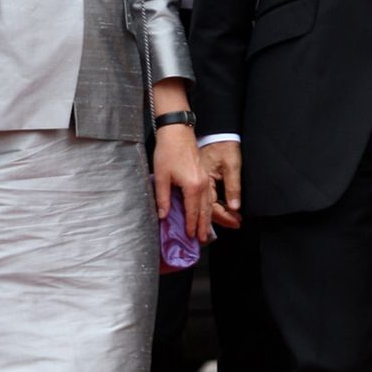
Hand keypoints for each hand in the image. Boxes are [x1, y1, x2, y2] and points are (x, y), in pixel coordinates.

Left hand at [152, 126, 213, 242]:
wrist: (177, 131)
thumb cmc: (168, 151)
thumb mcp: (161, 176)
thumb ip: (163, 198)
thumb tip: (163, 215)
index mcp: (192, 186)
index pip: (193, 211)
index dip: (191, 225)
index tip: (190, 236)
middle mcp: (202, 184)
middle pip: (204, 210)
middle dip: (203, 226)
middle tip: (202, 239)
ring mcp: (204, 179)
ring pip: (209, 203)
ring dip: (208, 217)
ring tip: (206, 229)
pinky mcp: (203, 174)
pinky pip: (209, 195)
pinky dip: (208, 206)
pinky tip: (206, 210)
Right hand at [200, 140, 241, 229]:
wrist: (215, 130)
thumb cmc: (222, 144)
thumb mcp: (231, 165)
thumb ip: (233, 187)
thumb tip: (234, 206)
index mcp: (204, 182)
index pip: (211, 207)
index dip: (224, 217)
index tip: (235, 223)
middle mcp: (199, 184)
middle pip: (206, 208)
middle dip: (219, 219)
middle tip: (234, 225)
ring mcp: (199, 181)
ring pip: (205, 203)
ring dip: (216, 213)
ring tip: (229, 220)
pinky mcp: (201, 178)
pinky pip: (205, 196)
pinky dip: (213, 204)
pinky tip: (220, 207)